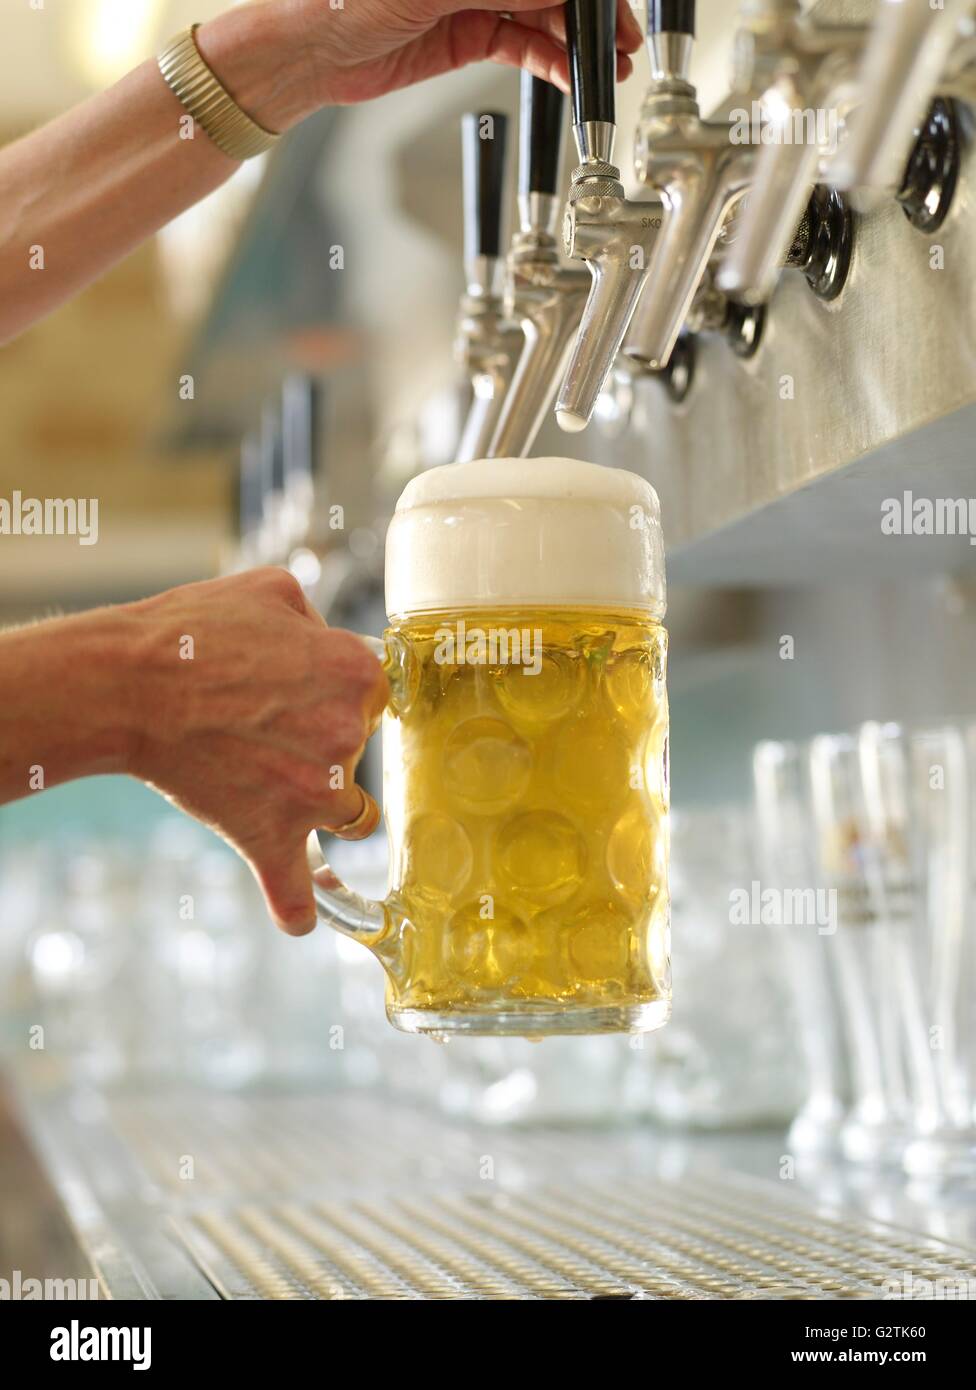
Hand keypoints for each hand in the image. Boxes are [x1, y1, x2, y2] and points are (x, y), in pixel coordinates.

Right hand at [126, 568, 388, 935]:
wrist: (128, 687)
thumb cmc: (192, 632)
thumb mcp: (270, 590)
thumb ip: (318, 621)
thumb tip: (328, 645)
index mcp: (359, 674)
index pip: (374, 691)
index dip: (335, 688)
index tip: (299, 687)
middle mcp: (350, 738)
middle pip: (362, 749)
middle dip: (322, 738)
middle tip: (263, 720)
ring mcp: (315, 795)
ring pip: (350, 814)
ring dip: (323, 805)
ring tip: (276, 784)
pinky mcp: (272, 836)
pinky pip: (297, 893)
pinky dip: (298, 907)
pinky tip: (300, 914)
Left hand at [295, 0, 641, 105]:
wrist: (305, 51)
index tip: (613, 6)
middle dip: (589, 11)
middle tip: (624, 38)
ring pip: (542, 12)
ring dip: (577, 39)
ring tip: (610, 64)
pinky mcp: (468, 34)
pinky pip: (522, 44)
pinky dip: (550, 60)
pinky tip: (572, 74)